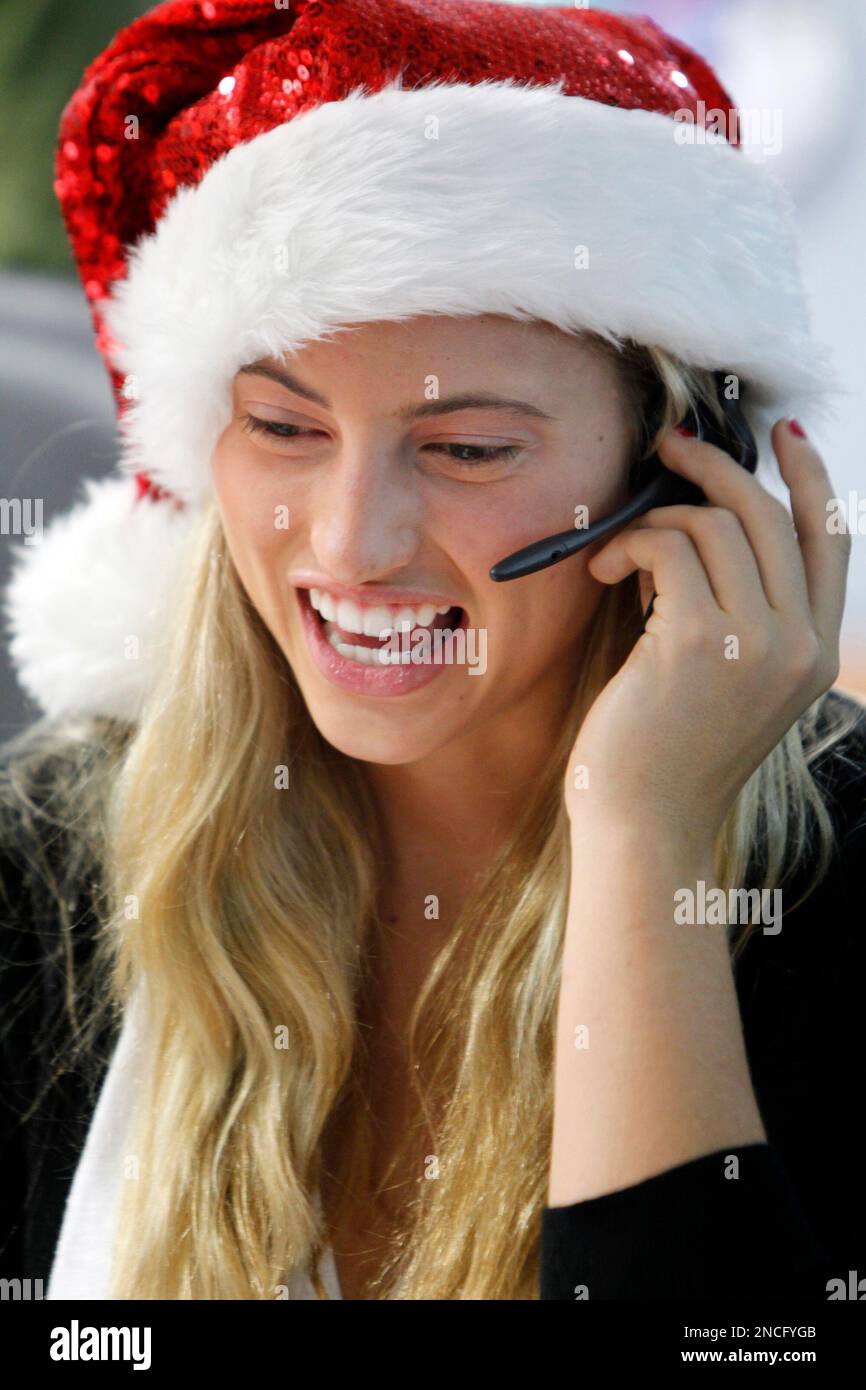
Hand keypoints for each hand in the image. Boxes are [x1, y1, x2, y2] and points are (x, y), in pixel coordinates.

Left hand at [563, 418, 850, 846]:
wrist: (645, 824)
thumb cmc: (669, 753)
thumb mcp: (730, 680)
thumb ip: (739, 613)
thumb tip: (703, 527)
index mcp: (814, 653)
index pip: (830, 540)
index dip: (810, 478)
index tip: (784, 434)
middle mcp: (798, 645)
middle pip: (769, 516)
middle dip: (713, 466)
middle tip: (668, 446)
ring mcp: (755, 644)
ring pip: (713, 526)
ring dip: (655, 521)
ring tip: (618, 557)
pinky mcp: (697, 642)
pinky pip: (667, 547)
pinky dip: (628, 546)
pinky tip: (604, 574)